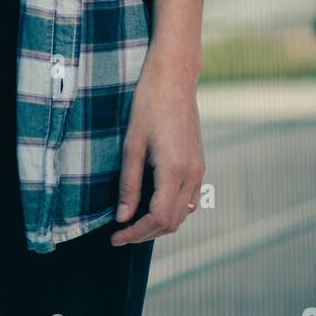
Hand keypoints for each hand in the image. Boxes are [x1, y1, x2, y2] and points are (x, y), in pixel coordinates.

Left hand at [109, 53, 204, 245]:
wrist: (174, 78)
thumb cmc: (149, 104)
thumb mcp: (132, 144)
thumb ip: (129, 183)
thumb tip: (123, 217)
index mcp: (175, 170)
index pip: (158, 218)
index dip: (136, 233)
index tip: (115, 237)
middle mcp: (192, 174)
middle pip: (173, 222)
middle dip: (146, 233)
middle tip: (120, 233)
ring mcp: (199, 169)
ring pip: (183, 213)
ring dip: (159, 224)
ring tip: (132, 222)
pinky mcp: (200, 163)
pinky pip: (189, 199)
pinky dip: (171, 210)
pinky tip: (151, 204)